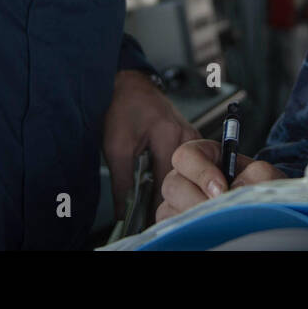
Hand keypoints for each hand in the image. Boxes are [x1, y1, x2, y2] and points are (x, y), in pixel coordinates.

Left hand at [102, 70, 200, 221]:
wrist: (127, 84)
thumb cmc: (121, 108)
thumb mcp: (115, 147)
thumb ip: (122, 184)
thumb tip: (123, 213)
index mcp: (169, 134)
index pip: (170, 183)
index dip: (157, 207)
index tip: (147, 224)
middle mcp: (186, 134)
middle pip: (184, 180)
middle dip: (168, 199)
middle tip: (150, 216)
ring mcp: (192, 134)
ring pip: (188, 173)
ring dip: (174, 187)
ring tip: (155, 199)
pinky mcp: (190, 136)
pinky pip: (188, 163)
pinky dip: (176, 175)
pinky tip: (163, 182)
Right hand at [156, 138, 285, 222]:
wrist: (261, 211)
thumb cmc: (258, 188)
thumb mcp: (264, 176)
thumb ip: (257, 173)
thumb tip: (238, 187)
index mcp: (204, 157)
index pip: (186, 156)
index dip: (201, 172)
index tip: (222, 189)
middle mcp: (185, 178)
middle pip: (172, 184)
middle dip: (197, 200)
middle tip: (220, 211)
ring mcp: (178, 203)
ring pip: (169, 209)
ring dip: (194, 218)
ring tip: (219, 224)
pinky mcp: (178, 224)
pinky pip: (172, 228)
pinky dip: (190, 232)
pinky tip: (210, 233)